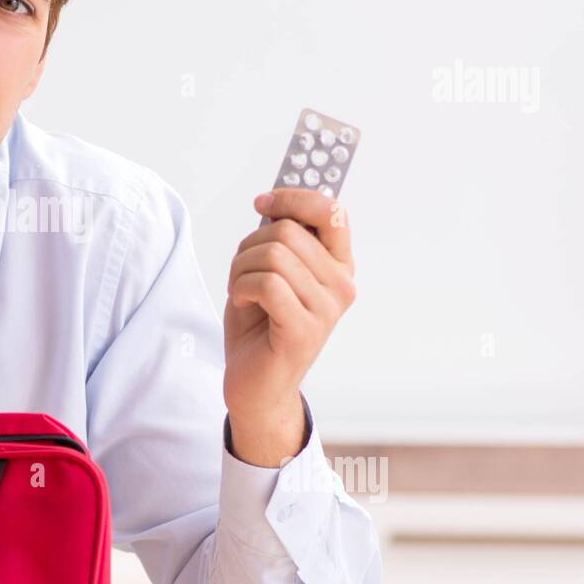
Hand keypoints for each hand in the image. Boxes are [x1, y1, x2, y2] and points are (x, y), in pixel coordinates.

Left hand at [223, 187, 355, 463]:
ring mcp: (328, 309)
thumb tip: (273, 201)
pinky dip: (241, 289)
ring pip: (273, 255)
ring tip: (242, 292)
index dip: (293, 198)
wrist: (254, 385)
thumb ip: (280, 240)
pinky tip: (243, 306)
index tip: (262, 202)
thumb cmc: (259, 325)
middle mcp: (342, 286)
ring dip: (240, 269)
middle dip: (249, 246)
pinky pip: (266, 284)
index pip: (331, 212)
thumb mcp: (271, 272)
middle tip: (241, 272)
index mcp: (338, 266)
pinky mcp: (305, 330)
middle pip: (287, 231)